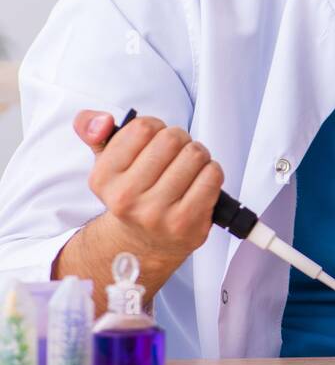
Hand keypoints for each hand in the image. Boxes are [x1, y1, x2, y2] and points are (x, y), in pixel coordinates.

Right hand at [75, 110, 224, 269]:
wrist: (143, 243)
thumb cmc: (131, 195)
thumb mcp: (106, 160)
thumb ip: (92, 129)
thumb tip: (103, 121)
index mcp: (103, 178)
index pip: (144, 127)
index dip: (156, 127)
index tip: (153, 141)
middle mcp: (126, 198)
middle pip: (172, 138)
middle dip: (180, 140)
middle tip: (174, 154)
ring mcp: (157, 213)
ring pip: (195, 154)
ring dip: (197, 156)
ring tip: (187, 169)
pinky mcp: (186, 223)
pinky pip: (212, 176)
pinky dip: (211, 172)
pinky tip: (199, 182)